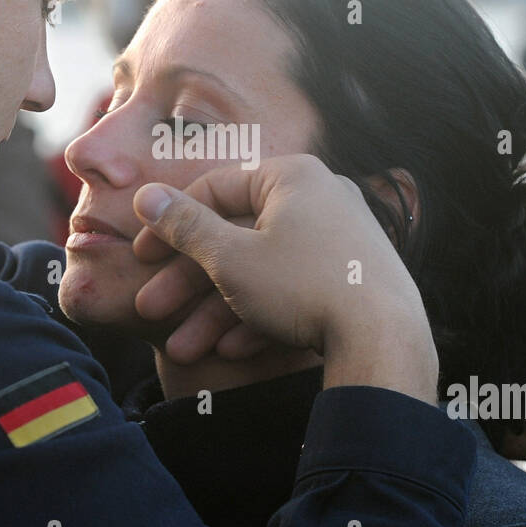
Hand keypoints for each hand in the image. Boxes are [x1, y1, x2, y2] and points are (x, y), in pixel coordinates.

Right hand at [131, 155, 438, 402]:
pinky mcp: (354, 277)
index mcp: (292, 176)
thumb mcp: (230, 257)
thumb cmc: (303, 288)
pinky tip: (232, 350)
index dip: (171, 223)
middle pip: (237, 236)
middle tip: (152, 308)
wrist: (383, 341)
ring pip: (262, 270)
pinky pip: (296, 288)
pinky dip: (261, 315)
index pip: (215, 188)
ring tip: (186, 348)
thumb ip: (185, 226)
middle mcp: (321, 198)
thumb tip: (147, 195)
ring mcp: (341, 238)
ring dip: (217, 309)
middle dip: (189, 281)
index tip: (142, 255)